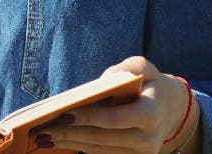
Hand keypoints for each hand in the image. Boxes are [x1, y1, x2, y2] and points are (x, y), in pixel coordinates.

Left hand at [29, 57, 198, 153]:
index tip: (63, 115)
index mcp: (151, 114)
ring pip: (99, 151)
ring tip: (44, 138)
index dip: (88, 118)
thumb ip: (126, 68)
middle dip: (70, 134)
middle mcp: (148, 140)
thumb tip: (102, 82)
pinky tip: (60, 142)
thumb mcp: (142, 66)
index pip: (114, 119)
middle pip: (102, 139)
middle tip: (43, 130)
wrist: (169, 109)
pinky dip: (80, 148)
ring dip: (70, 144)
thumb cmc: (149, 83)